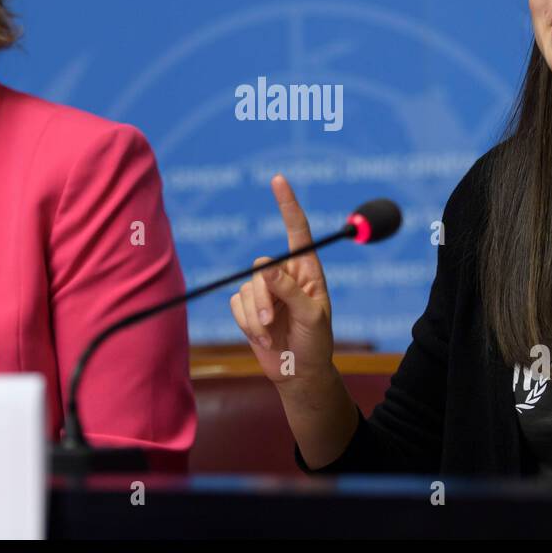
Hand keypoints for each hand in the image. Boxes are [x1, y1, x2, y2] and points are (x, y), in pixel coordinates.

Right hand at [228, 174, 335, 387]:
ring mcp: (265, 292)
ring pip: (247, 289)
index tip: (278, 179)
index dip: (287, 204)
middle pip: (261, 269)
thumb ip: (290, 290)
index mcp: (307, 270)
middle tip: (275, 322)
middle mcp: (285, 276)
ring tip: (271, 334)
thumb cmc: (316, 342)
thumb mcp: (311, 316)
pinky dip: (247, 324)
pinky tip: (263, 338)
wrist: (299, 373)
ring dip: (256, 317)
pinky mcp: (248, 308)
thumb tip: (266, 266)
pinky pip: (236, 305)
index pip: (297, 230)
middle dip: (265, 298)